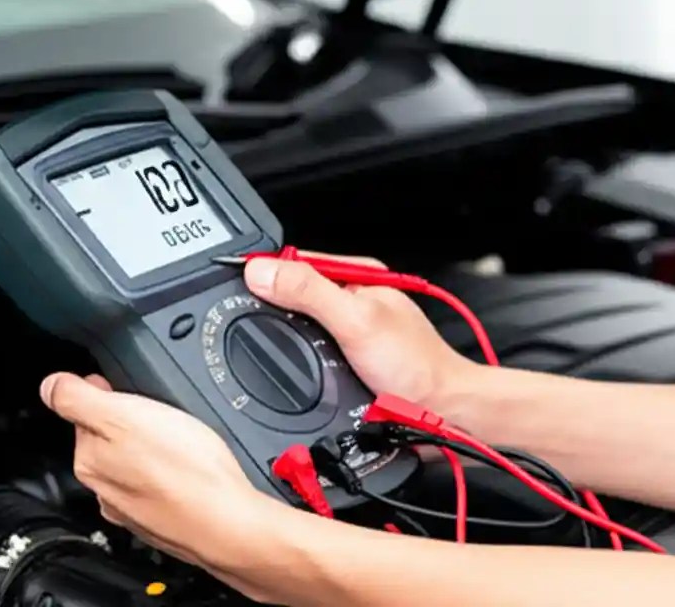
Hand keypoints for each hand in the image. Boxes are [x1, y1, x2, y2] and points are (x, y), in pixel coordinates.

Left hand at [39, 372, 277, 596]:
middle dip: (117, 424)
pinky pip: (152, 489)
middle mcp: (104, 488)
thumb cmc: (184, 470)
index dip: (95, 392)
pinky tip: (179, 469)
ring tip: (164, 436)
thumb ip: (80, 398)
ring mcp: (132, 508)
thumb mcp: (124, 415)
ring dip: (140, 451)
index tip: (109, 382)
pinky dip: (160, 476)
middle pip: (102, 444)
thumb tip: (49, 385)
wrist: (225, 521)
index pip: (79, 415)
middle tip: (141, 407)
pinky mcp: (160, 520)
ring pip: (128, 468)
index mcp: (90, 459)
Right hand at [243, 252, 479, 408]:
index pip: (295, 261)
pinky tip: (297, 376)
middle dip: (271, 313)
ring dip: (286, 346)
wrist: (442, 413)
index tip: (233, 286)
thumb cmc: (417, 366)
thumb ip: (310, 292)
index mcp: (357, 276)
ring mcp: (349, 332)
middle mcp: (352, 300)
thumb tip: (261, 271)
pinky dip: (299, 367)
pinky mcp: (347, 361)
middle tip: (253, 330)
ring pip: (298, 331)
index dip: (264, 272)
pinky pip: (308, 358)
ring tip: (279, 356)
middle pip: (292, 297)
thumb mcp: (356, 321)